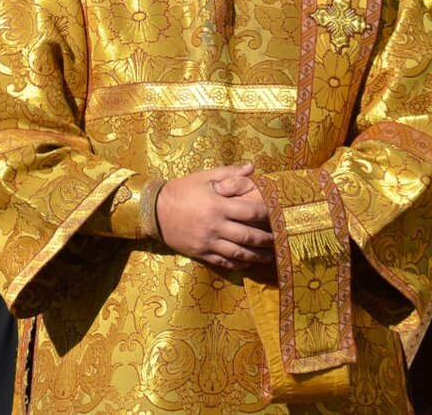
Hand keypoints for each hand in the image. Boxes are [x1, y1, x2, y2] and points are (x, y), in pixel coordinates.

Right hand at [156, 162, 273, 270]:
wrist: (153, 210)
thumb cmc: (180, 191)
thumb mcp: (202, 177)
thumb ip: (228, 173)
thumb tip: (252, 167)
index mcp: (218, 206)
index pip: (250, 212)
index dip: (267, 214)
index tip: (277, 215)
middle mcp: (215, 226)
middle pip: (248, 236)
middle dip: (266, 239)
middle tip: (278, 239)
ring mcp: (208, 241)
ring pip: (239, 253)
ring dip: (257, 256)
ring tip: (269, 256)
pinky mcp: (201, 252)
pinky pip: (224, 261)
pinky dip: (238, 263)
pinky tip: (247, 262)